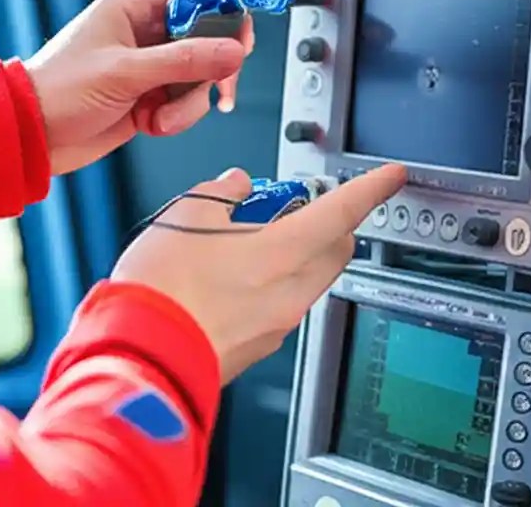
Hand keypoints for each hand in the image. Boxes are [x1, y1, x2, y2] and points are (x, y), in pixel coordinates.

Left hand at [25, 0, 253, 175]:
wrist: (31, 136)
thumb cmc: (57, 91)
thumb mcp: (124, 72)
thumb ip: (183, 61)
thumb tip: (231, 52)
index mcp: (131, 8)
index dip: (225, 10)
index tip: (245, 29)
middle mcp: (142, 35)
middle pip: (207, 39)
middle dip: (213, 67)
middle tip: (219, 85)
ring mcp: (148, 69)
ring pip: (199, 78)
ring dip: (189, 103)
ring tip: (160, 115)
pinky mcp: (148, 99)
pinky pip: (184, 104)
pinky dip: (175, 118)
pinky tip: (150, 123)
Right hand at [112, 164, 407, 384]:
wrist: (140, 354)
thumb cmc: (160, 290)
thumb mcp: (183, 215)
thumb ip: (219, 193)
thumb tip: (234, 186)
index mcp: (282, 252)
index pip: (343, 212)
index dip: (371, 189)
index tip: (390, 177)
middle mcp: (290, 292)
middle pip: (337, 250)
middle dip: (328, 223)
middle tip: (289, 208)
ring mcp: (278, 324)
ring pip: (309, 278)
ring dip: (295, 254)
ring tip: (242, 242)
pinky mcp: (259, 346)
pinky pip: (282, 305)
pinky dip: (272, 284)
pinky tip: (228, 277)